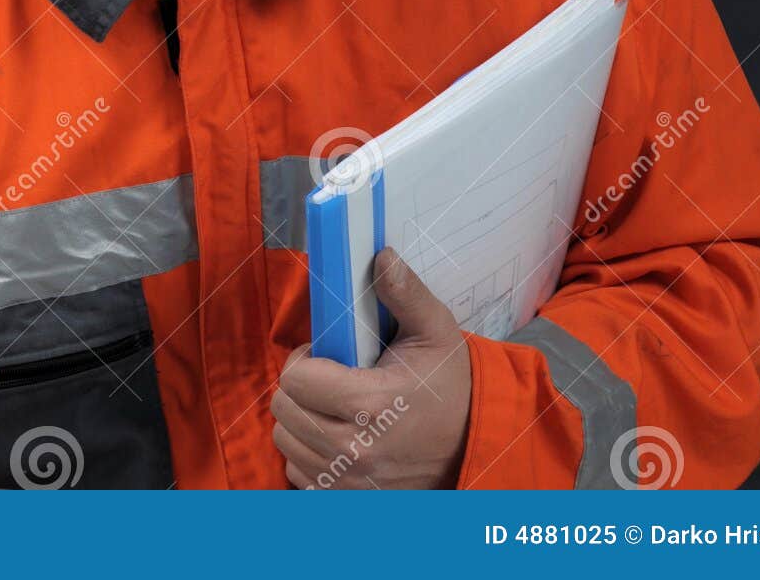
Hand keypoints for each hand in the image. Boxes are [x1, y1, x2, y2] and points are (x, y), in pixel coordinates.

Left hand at [271, 247, 472, 488]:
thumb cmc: (452, 386)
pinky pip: (298, 475)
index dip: (305, 359)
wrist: (475, 447)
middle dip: (300, 386)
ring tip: (331, 406)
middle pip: (284, 409)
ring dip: (301, 419)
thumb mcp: (436, 331)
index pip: (295, 379)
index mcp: (369, 405)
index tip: (327, 355)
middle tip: (328, 377)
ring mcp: (348, 484)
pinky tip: (336, 438)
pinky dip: (308, 455)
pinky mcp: (346, 503)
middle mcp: (354, 451)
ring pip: (286, 442)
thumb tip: (381, 254)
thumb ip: (405, 292)